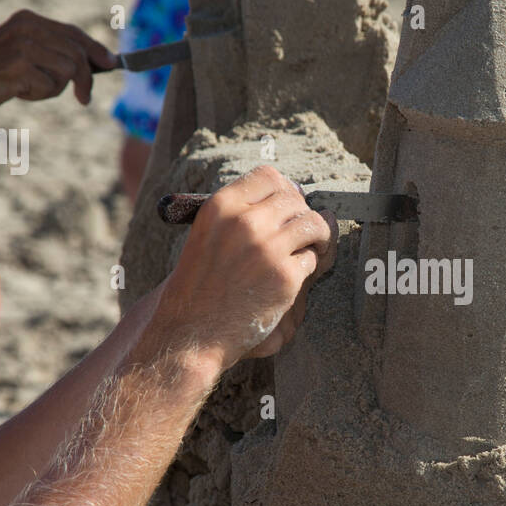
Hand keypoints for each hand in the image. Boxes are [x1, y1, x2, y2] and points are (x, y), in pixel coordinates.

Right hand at [0, 9, 117, 114]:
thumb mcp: (23, 52)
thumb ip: (53, 51)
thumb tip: (97, 62)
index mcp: (28, 19)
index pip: (73, 32)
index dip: (96, 49)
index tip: (111, 64)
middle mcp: (27, 27)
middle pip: (77, 54)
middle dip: (86, 79)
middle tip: (84, 98)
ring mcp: (22, 45)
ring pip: (67, 71)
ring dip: (54, 88)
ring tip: (29, 88)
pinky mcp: (18, 66)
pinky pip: (49, 86)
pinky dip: (38, 95)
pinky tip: (17, 91)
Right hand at [152, 166, 335, 372]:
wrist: (189, 329)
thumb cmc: (200, 282)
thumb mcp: (209, 233)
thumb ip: (245, 211)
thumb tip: (298, 192)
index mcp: (221, 205)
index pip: (268, 176)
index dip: (284, 189)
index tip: (287, 205)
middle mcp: (245, 222)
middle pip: (295, 200)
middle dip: (301, 215)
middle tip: (299, 233)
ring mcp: (267, 248)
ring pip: (313, 225)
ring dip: (316, 237)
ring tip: (308, 249)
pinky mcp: (285, 277)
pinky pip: (312, 259)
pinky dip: (307, 267)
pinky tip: (291, 277)